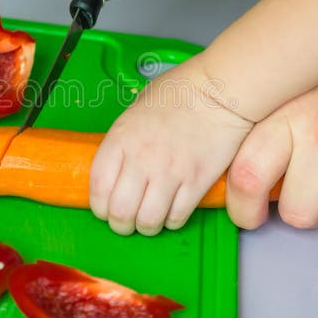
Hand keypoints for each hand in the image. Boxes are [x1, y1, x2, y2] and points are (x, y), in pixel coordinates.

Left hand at [90, 57, 252, 234]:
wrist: (219, 91)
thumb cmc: (178, 94)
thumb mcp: (136, 109)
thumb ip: (124, 139)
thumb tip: (118, 163)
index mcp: (121, 139)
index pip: (98, 188)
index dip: (100, 207)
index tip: (105, 209)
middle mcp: (141, 159)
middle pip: (120, 212)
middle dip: (121, 224)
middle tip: (127, 221)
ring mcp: (169, 173)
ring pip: (148, 222)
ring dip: (146, 226)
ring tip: (150, 219)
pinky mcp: (197, 183)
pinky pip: (177, 217)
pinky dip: (172, 221)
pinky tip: (172, 210)